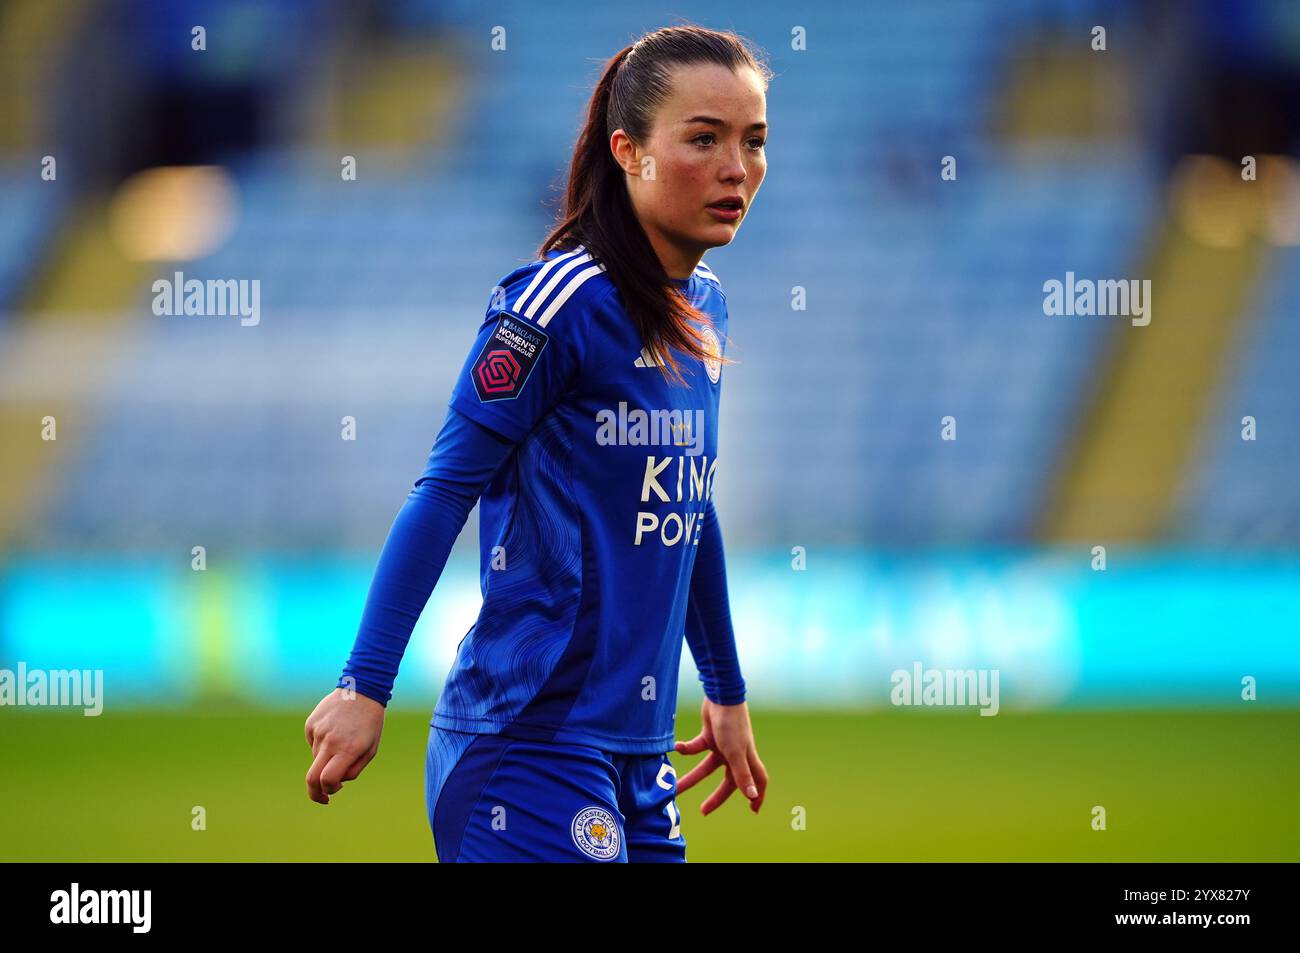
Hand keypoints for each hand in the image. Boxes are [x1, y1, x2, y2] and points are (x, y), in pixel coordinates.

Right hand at [304, 687, 385, 803]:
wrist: (361, 690)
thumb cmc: (369, 724)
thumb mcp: (370, 750)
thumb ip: (352, 771)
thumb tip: (333, 784)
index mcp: (348, 749)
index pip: (328, 780)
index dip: (328, 791)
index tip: (332, 794)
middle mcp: (330, 741)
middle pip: (311, 777)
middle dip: (314, 793)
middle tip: (322, 797)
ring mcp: (318, 731)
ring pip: (316, 758)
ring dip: (326, 758)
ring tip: (342, 741)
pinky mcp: (310, 724)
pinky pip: (313, 743)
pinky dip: (322, 744)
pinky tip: (335, 730)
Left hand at [673, 698, 766, 813]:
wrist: (720, 695)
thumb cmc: (732, 725)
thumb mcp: (735, 753)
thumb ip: (742, 775)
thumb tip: (752, 796)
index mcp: (747, 759)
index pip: (757, 781)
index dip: (758, 795)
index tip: (753, 810)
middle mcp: (735, 755)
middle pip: (727, 781)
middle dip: (716, 797)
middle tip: (703, 810)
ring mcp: (721, 745)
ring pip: (706, 768)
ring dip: (691, 778)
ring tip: (675, 788)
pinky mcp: (708, 735)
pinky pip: (696, 748)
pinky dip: (686, 749)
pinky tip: (677, 747)